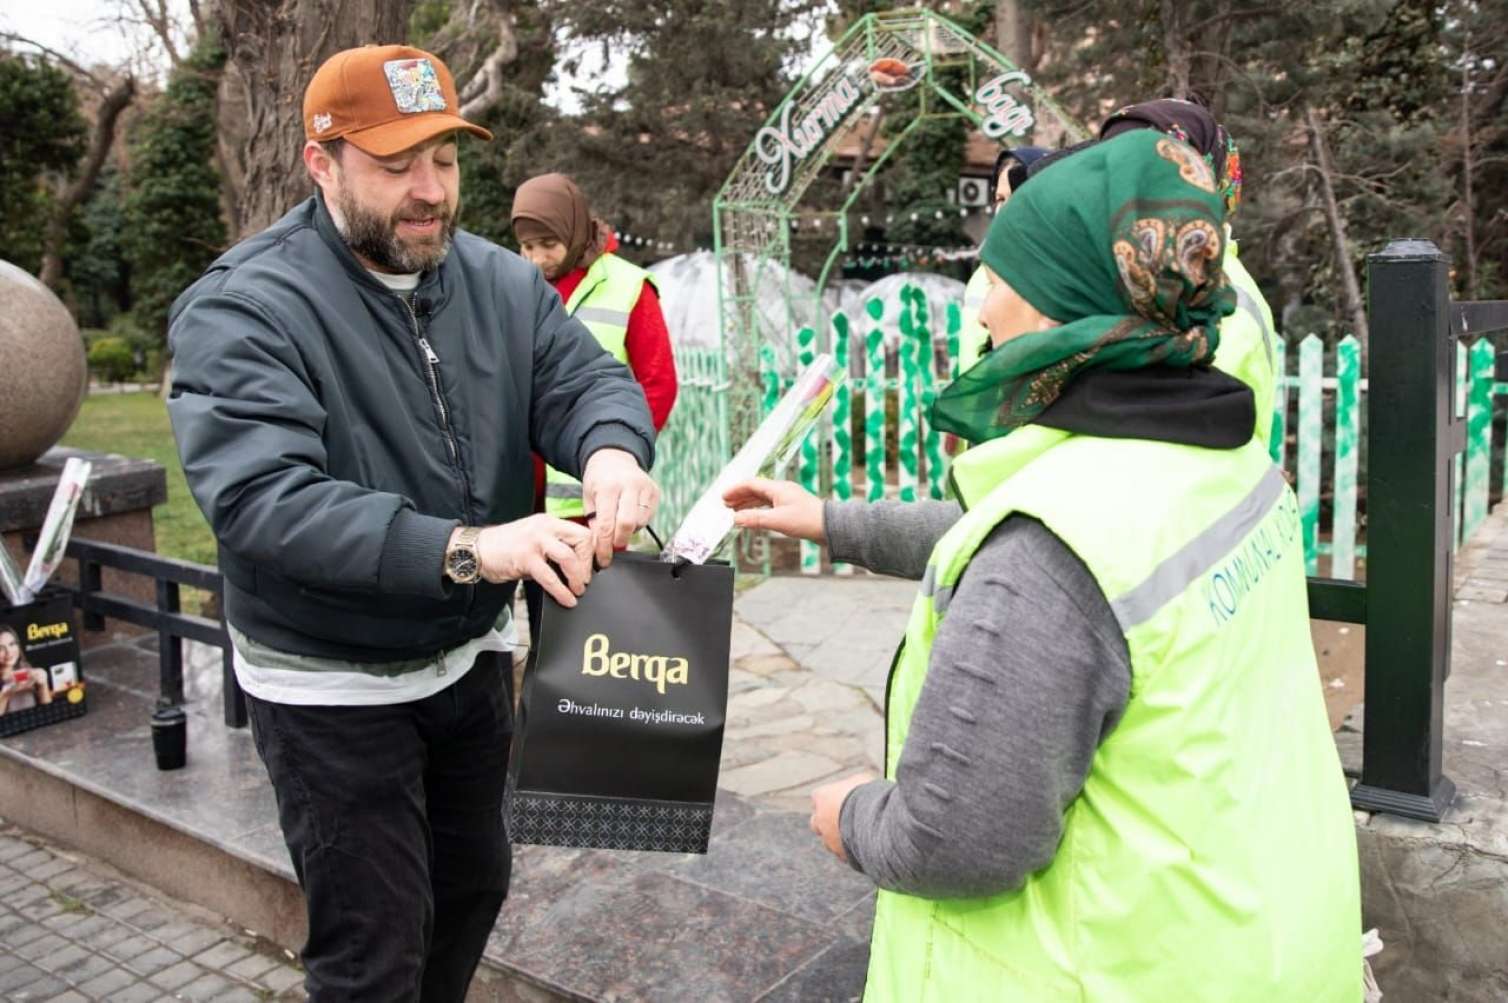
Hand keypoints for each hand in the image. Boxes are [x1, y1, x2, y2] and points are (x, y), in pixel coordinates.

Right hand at [474, 515, 592, 607]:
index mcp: (549, 522)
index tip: (594, 566)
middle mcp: (544, 527)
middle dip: (588, 564)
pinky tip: (567, 599)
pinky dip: (561, 591)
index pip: (582, 531)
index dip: (592, 551)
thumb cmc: (505, 547)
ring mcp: (534, 541)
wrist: (476, 550)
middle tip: (585, 580)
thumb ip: (554, 547)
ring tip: (578, 589)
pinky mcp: (525, 558)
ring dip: (577, 577)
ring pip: (568, 557)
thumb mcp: (534, 539)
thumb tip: (577, 566)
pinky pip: (550, 577)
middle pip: (581, 540)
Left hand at [581, 448, 659, 567]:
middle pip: (627, 524)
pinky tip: (629, 518)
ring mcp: (645, 487)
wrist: (614, 458)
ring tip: (619, 527)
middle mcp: (629, 485)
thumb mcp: (588, 498)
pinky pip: (648, 517)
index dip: (604, 547)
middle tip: (612, 550)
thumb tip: (601, 546)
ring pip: (640, 522)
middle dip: (619, 542)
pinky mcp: (655, 491)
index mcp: (608, 487)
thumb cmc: (598, 481)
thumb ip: (594, 522)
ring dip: (628, 532)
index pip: (606, 525)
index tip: (602, 560)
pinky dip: (637, 524)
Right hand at [723, 478, 824, 542]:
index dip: (735, 490)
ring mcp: (787, 499)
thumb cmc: (807, 521)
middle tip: (726, 504)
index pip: (751, 484)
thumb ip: (754, 519)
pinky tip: (754, 518)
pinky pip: (770, 506)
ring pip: (763, 498)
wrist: (830, 527)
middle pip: (756, 490)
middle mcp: (782, 491)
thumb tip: (735, 519)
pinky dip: (758, 510)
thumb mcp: (777, 521)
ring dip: (748, 504)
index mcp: (778, 488)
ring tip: (736, 511)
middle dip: (740, 496)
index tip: (723, 497)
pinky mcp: (792, 509)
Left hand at [810, 772, 876, 862]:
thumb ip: (855, 784)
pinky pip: (842, 853)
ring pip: (827, 841)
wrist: (872, 820)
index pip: (818, 797)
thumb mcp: (862, 780)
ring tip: (856, 833)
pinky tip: (862, 845)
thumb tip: (862, 784)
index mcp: (821, 797)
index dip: (829, 799)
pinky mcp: (840, 854)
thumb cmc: (866, 795)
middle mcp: (820, 819)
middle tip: (842, 819)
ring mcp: (828, 838)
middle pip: (816, 822)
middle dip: (826, 822)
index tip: (840, 799)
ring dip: (837, 838)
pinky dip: (849, 850)